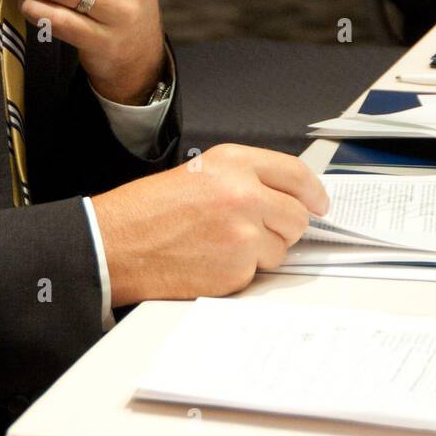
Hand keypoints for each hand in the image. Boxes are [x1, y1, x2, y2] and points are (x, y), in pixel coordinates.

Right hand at [92, 145, 330, 304]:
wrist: (116, 243)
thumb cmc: (148, 210)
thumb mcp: (200, 173)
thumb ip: (245, 179)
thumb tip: (287, 197)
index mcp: (233, 162)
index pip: (296, 174)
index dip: (313, 192)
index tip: (319, 203)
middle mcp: (244, 192)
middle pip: (297, 217)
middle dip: (284, 228)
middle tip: (256, 231)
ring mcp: (243, 231)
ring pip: (281, 248)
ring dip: (260, 252)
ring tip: (220, 245)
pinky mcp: (237, 266)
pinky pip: (258, 273)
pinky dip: (240, 272)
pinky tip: (210, 261)